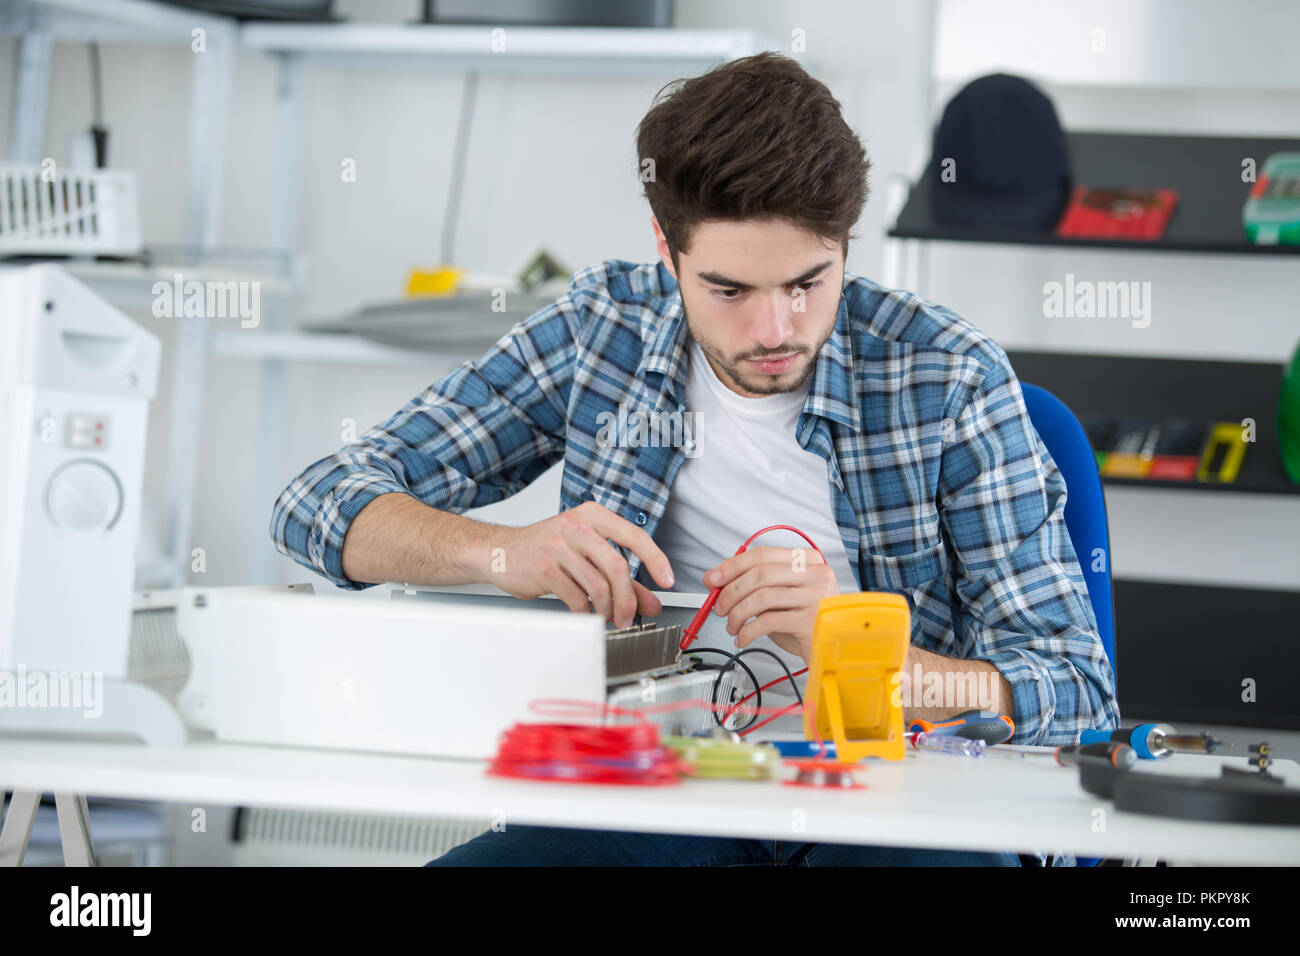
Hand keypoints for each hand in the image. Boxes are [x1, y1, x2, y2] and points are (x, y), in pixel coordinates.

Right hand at [490, 502, 674, 626]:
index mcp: (592, 516)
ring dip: (609, 610)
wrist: (499, 551)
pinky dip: (586, 612)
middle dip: (629, 599)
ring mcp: (560, 546)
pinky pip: (577, 597)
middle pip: (618, 567)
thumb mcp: (586, 554)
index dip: (656, 560)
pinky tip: (586, 613)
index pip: (634, 536)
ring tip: (609, 617)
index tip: (667, 581)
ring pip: (599, 586)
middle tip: (632, 616)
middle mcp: (577, 526)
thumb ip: (621, 577)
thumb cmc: (545, 549)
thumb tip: (650, 600)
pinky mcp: (546, 568)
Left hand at [704, 546, 839, 664]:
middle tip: (719, 607)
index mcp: (808, 560)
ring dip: (738, 614)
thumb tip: (714, 578)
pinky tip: (743, 637)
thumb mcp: (779, 597)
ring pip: (762, 597)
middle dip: (731, 591)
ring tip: (732, 625)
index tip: (713, 579)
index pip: (763, 555)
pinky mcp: (812, 621)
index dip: (732, 566)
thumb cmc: (804, 621)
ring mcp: (817, 596)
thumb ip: (753, 584)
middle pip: (761, 574)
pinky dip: (748, 631)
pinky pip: (769, 621)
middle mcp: (816, 574)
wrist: (833, 648)